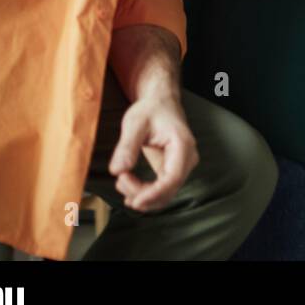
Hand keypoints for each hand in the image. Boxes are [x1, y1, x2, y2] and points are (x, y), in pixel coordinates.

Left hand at [109, 91, 198, 211]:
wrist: (160, 103)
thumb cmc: (151, 110)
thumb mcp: (134, 123)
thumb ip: (126, 146)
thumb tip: (118, 171)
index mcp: (182, 145)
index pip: (173, 178)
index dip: (154, 194)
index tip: (134, 200)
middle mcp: (187, 159)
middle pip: (169, 190)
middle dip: (142, 194)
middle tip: (120, 180)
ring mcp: (182, 166)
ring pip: (165, 195)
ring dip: (142, 196)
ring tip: (121, 180)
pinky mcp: (173, 170)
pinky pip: (161, 190)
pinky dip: (145, 194)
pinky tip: (128, 187)